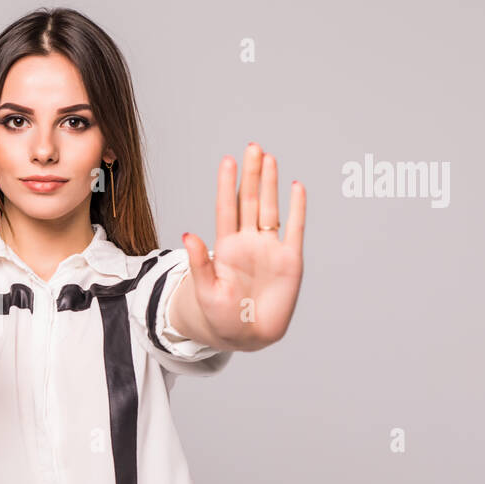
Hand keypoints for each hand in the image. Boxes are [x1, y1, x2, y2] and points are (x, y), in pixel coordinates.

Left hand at [174, 143, 305, 349]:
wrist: (247, 336)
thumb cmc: (221, 316)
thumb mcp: (206, 290)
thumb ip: (200, 263)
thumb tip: (188, 235)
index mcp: (226, 247)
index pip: (226, 208)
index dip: (227, 185)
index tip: (227, 161)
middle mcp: (248, 242)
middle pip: (250, 201)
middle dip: (251, 175)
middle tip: (252, 147)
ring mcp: (269, 249)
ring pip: (270, 209)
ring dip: (270, 184)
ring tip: (268, 158)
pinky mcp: (290, 260)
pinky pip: (295, 229)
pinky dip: (297, 208)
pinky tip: (296, 187)